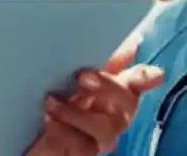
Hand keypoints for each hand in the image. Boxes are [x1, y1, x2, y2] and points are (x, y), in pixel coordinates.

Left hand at [26, 37, 164, 154]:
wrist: (31, 134)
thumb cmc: (59, 99)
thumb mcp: (72, 75)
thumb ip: (100, 60)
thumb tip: (130, 41)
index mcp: (113, 92)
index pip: (137, 81)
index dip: (146, 77)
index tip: (155, 73)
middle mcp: (113, 116)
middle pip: (126, 103)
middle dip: (108, 87)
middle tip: (83, 75)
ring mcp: (101, 137)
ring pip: (105, 129)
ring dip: (76, 112)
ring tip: (51, 100)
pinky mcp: (82, 152)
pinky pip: (81, 146)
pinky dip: (63, 131)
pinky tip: (48, 119)